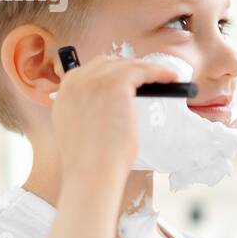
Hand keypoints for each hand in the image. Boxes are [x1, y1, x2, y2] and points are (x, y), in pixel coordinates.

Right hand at [51, 53, 181, 183]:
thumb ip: (88, 112)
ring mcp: (93, 80)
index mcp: (65, 92)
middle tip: (151, 78)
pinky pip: (142, 70)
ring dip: (149, 69)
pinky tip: (172, 78)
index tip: (131, 79)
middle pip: (108, 63)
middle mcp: (75, 81)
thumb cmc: (90, 163)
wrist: (90, 173)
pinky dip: (159, 72)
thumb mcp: (80, 129)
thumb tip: (114, 107)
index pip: (92, 71)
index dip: (114, 72)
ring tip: (167, 78)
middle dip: (130, 68)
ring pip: (127, 65)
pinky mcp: (115, 84)